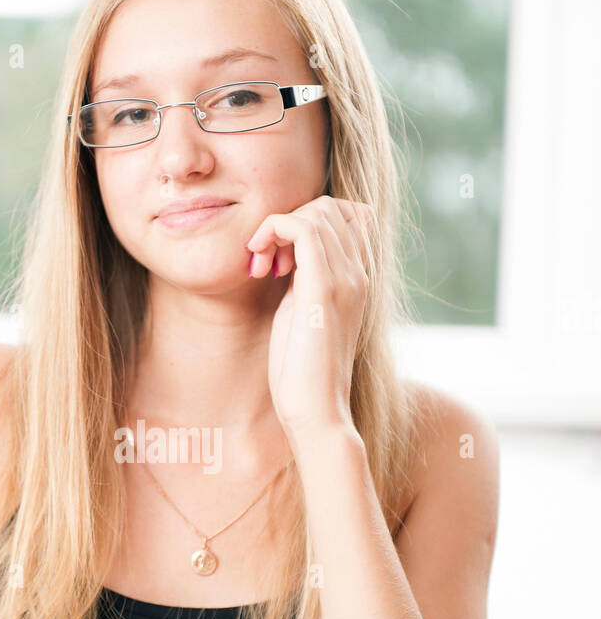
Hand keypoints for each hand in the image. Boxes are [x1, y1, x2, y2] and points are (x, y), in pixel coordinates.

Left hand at [246, 195, 372, 441]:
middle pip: (329, 206)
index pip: (346, 216)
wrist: (317, 411)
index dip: (305, 223)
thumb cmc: (302, 371)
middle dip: (286, 222)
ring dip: (275, 227)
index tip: (276, 258)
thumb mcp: (303, 313)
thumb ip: (303, 280)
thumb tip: (285, 256)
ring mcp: (345, 279)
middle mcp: (358, 273)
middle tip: (262, 262)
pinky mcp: (323, 289)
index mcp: (357, 279)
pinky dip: (272, 231)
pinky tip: (259, 265)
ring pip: (316, 210)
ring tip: (260, 265)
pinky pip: (303, 228)